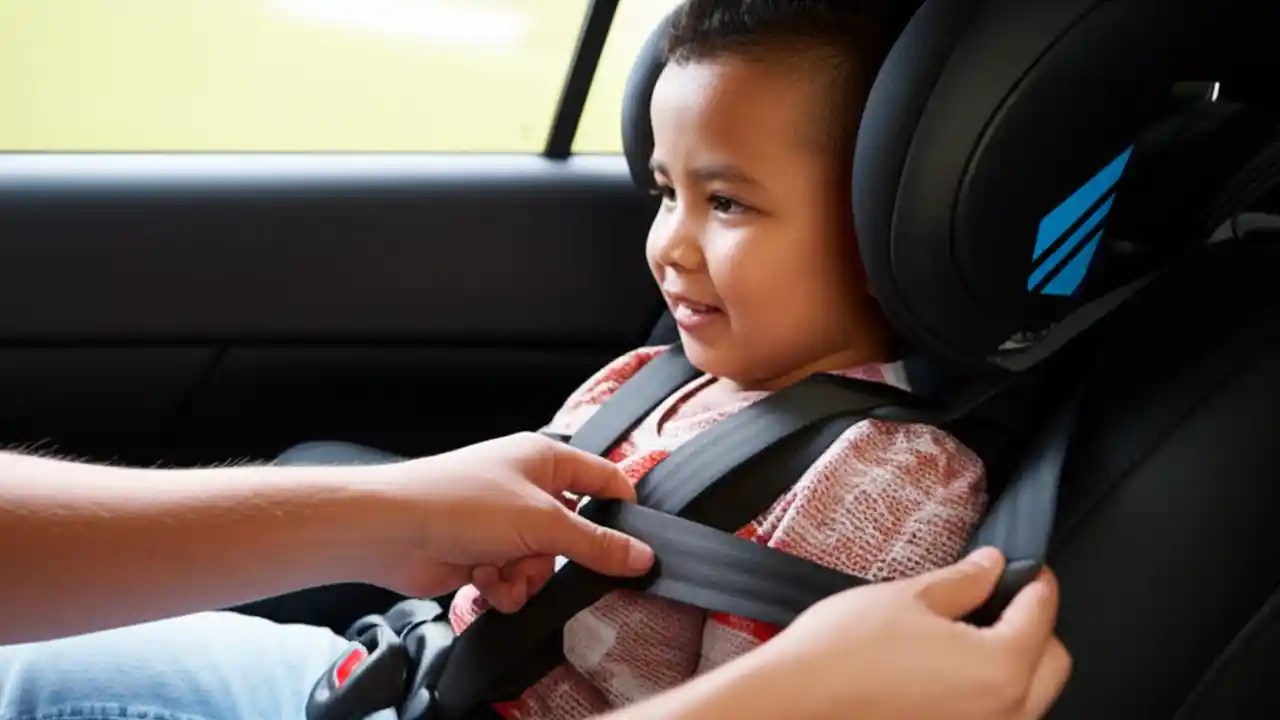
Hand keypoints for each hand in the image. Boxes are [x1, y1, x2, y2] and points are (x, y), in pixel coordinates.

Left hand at [365, 433, 653, 608]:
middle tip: (543, 561)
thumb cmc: (461, 503)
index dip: (621, 510)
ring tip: (500, 574)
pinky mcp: (482, 554)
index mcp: (545, 459)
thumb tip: (643, 556)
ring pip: (542, 564)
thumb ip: (596, 544)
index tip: (634, 544)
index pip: (604, 480)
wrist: (393, 532)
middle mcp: (526, 488)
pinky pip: (514, 580)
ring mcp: (502, 523)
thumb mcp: (542, 522)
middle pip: (572, 534)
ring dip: (524, 578)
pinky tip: (481, 583)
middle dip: (556, 559)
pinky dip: (501, 588)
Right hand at [749, 548, 1069, 718]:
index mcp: (1001, 667)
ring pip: (1029, 695)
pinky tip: (949, 668)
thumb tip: (992, 568)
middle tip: (999, 598)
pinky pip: (996, 715)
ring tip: (969, 633)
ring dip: (1015, 661)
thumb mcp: (910, 598)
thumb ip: (964, 582)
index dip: (1035, 579)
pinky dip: (988, 690)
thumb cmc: (844, 651)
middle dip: (1034, 625)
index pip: (1042, 612)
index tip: (1024, 566)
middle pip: (1051, 662)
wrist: (796, 703)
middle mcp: (1005, 713)